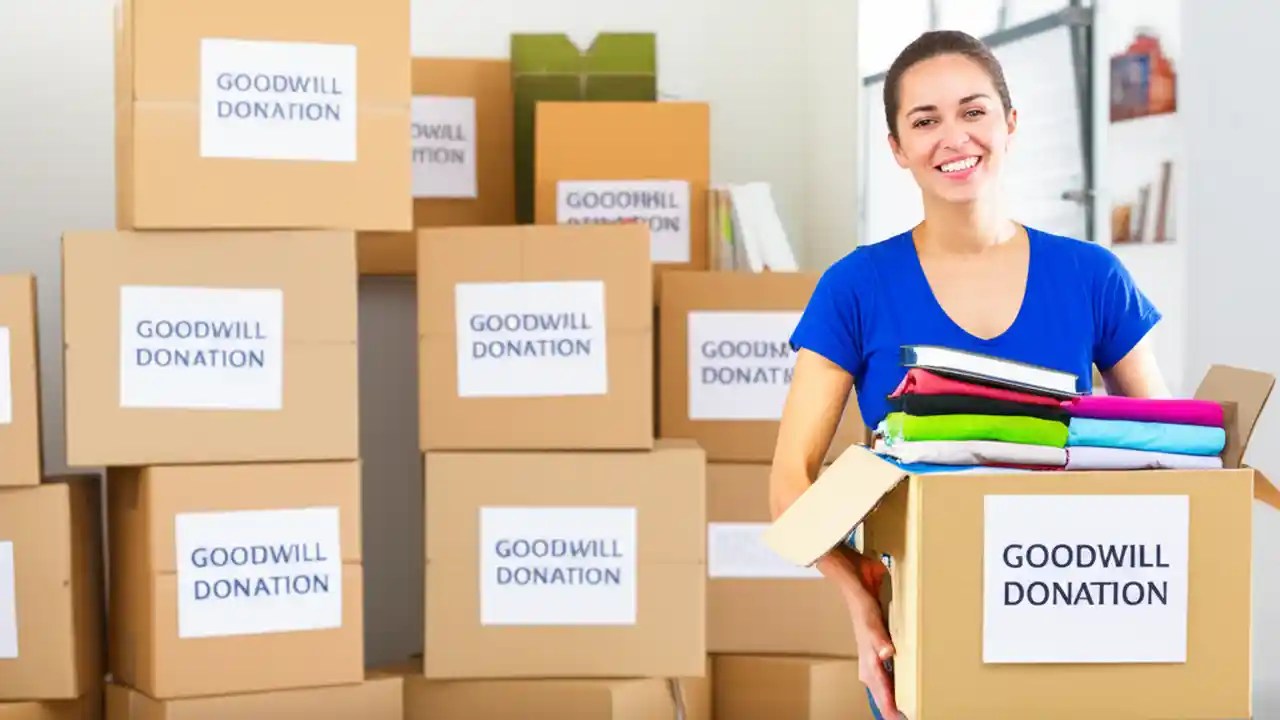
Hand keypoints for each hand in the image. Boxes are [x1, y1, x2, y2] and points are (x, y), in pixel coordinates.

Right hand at [851, 598, 901, 718]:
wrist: (857, 602)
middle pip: (883, 702)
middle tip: (911, 718)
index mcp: (869, 668)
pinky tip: (905, 694)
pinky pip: (887, 686)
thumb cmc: (865, 614)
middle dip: (896, 713)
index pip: (883, 699)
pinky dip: (896, 693)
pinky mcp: (877, 665)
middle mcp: (870, 673)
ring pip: (885, 695)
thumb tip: (887, 653)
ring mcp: (873, 670)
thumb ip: (880, 640)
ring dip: (895, 705)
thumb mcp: (873, 626)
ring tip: (909, 713)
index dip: (893, 713)